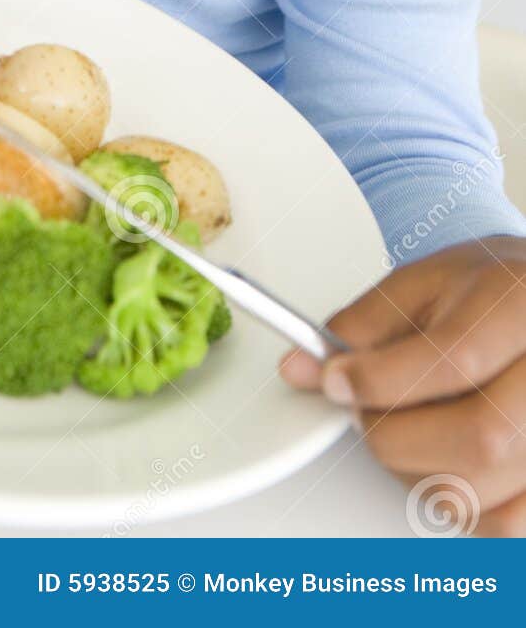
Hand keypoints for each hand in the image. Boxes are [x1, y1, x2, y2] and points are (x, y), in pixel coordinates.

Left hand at [280, 235, 525, 535]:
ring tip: (408, 430)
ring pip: (482, 490)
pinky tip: (443, 463)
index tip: (335, 380)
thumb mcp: (423, 283)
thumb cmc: (489, 292)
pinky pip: (504, 524)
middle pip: (478, 437)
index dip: (381, 380)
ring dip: (416, 472)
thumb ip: (364, 325)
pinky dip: (458, 505)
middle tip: (366, 412)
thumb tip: (303, 367)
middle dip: (394, 434)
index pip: (454, 359)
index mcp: (516, 303)